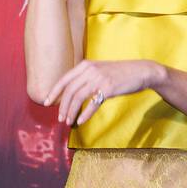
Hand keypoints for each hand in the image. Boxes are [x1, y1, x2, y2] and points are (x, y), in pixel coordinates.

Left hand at [43, 60, 162, 126]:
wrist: (141, 71)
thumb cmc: (120, 73)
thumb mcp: (100, 69)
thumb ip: (86, 77)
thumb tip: (72, 92)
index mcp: (86, 65)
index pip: (64, 79)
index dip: (53, 92)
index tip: (45, 103)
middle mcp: (90, 70)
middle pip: (70, 90)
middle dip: (62, 106)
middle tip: (59, 119)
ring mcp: (99, 78)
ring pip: (78, 98)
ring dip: (71, 112)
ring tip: (68, 122)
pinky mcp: (108, 88)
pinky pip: (92, 103)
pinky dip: (85, 114)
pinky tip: (81, 121)